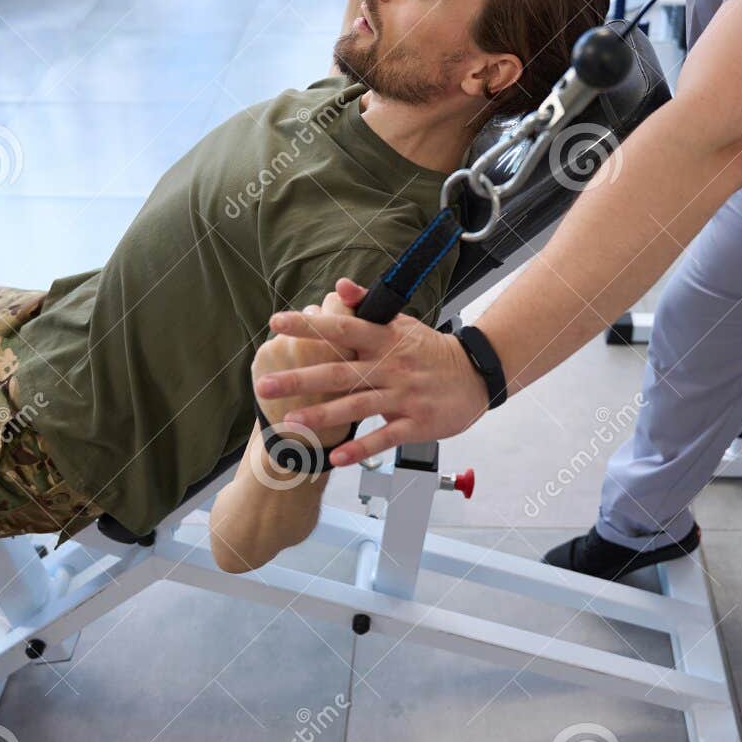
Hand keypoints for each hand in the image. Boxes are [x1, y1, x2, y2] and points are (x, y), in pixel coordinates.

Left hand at [260, 279, 490, 464]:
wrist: (476, 375)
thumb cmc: (431, 350)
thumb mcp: (402, 322)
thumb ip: (368, 305)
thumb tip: (339, 285)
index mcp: (385, 338)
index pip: (341, 327)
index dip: (308, 325)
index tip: (276, 323)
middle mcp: (391, 366)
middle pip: (340, 372)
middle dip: (300, 379)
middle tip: (265, 386)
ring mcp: (404, 396)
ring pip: (358, 407)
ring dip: (323, 416)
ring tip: (291, 423)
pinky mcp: (416, 423)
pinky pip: (384, 437)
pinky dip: (360, 449)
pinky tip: (335, 457)